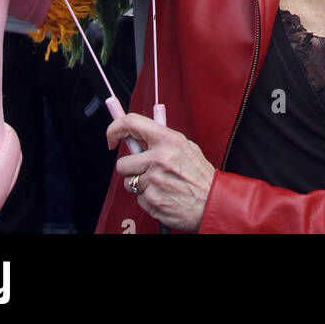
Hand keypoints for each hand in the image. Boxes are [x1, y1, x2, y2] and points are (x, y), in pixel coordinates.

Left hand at [108, 114, 214, 232]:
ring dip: (140, 184)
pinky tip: (164, 195)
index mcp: (168, 140)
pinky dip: (148, 198)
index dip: (115, 128)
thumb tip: (138, 134)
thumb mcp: (186, 147)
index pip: (131, 123)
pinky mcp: (152, 202)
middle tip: (144, 170)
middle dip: (130, 168)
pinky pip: (139, 199)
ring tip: (160, 184)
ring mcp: (154, 182)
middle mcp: (159, 159)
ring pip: (129, 183)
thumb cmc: (200, 175)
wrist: (212, 202)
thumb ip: (161, 139)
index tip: (112, 137)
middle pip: (123, 163)